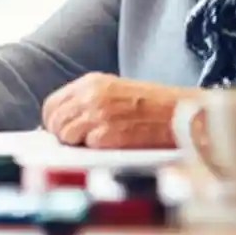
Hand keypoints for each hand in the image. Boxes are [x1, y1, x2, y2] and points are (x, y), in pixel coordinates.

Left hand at [41, 73, 196, 147]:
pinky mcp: (108, 134)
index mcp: (90, 83)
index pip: (52, 104)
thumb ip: (88, 101)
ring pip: (66, 135)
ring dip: (77, 145)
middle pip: (55, 122)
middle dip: (63, 136)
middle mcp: (90, 96)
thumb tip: (63, 123)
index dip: (52, 122)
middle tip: (78, 145)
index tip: (59, 133)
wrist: (183, 114)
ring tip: (98, 145)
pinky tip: (112, 147)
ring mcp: (98, 115)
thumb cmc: (154, 107)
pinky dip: (95, 151)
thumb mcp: (116, 91)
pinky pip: (86, 146)